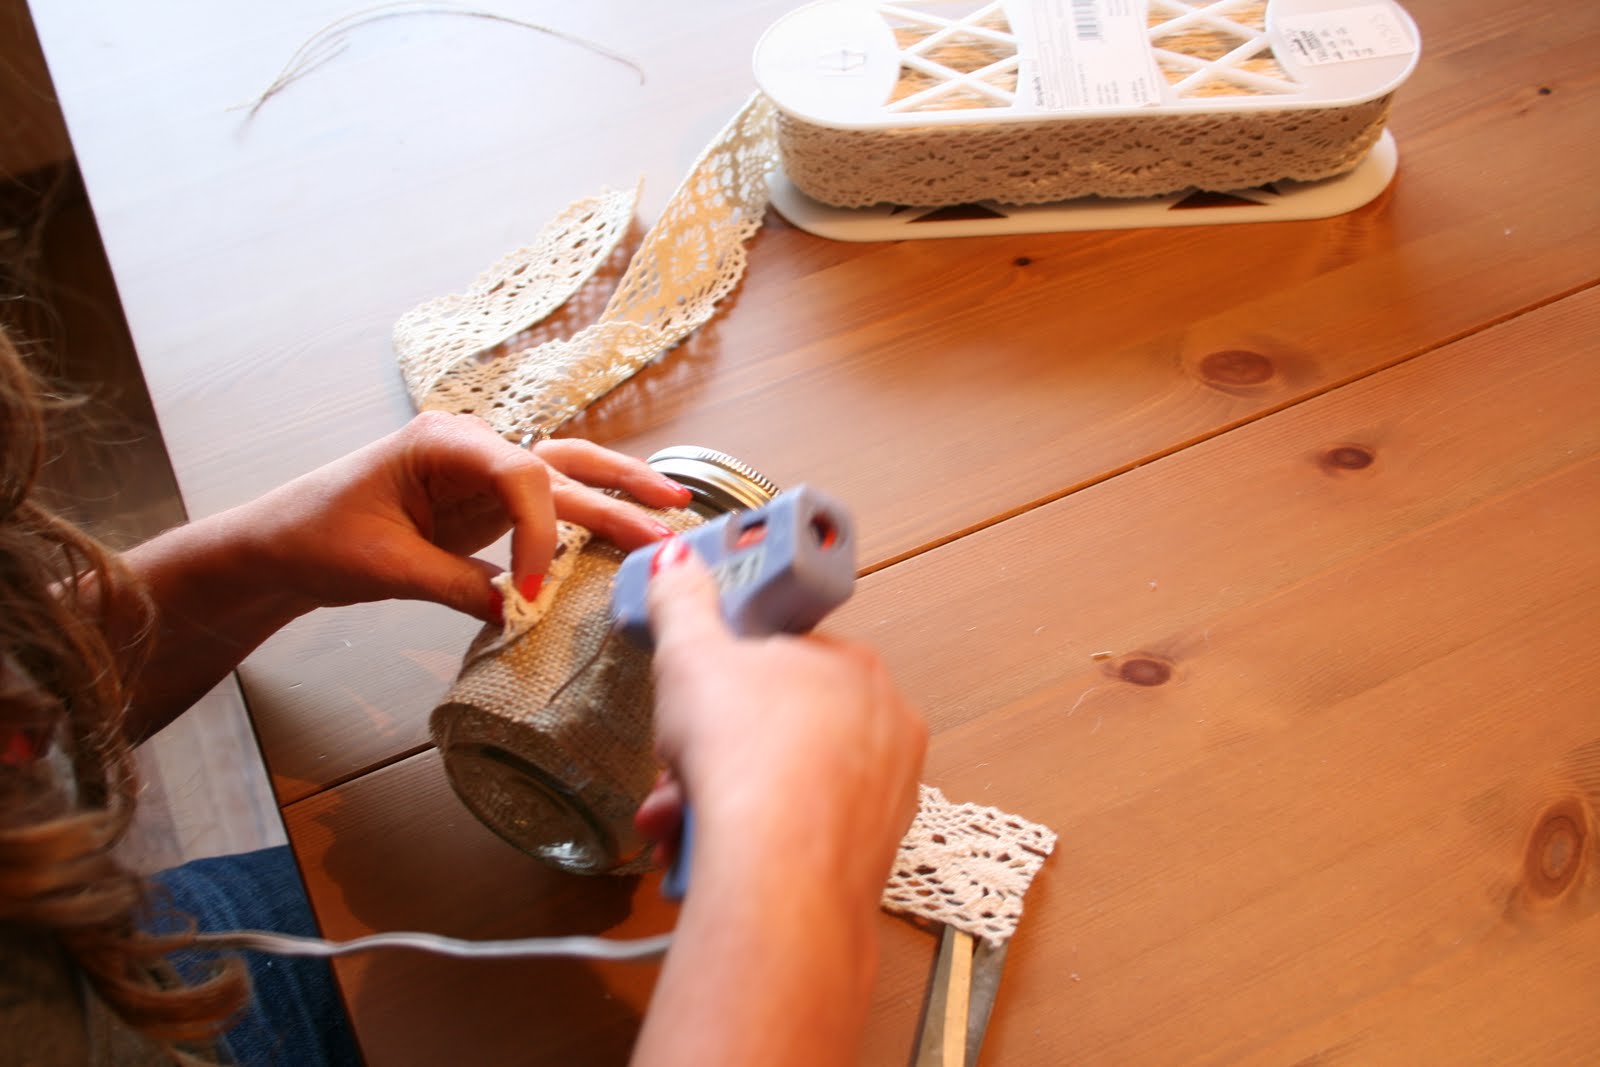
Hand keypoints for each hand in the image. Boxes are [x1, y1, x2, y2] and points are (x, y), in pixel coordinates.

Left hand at [234, 411, 689, 622]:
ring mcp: (482, 474)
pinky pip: (549, 507)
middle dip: (619, 492)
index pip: (521, 476)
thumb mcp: (383, 566)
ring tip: (673, 506)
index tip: (535, 588)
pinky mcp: (486, 504)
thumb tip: (521, 610)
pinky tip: (626, 533)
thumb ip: (457, 584)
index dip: (542, 532)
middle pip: (561, 464)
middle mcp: (472, 447)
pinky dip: (588, 519)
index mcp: (443, 442)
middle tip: (670, 519)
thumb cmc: (317, 537)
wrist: (281, 544)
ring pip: (565, 475)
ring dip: (618, 492)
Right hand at [628, 541, 925, 1066]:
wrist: (779, 872)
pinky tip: (709, 856)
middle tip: (671, 772)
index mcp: (852, 664)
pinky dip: (755, 841)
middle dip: (712, 753)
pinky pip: (802, 835)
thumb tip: (678, 561)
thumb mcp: (689, 656)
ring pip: (786, 785)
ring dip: (720, 800)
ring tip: (674, 823)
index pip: (784, 657)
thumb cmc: (745, 754)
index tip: (691, 704)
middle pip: (780, 728)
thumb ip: (682, 603)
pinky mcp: (872, 853)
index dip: (724, 681)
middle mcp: (884, 723)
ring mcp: (885, 792)